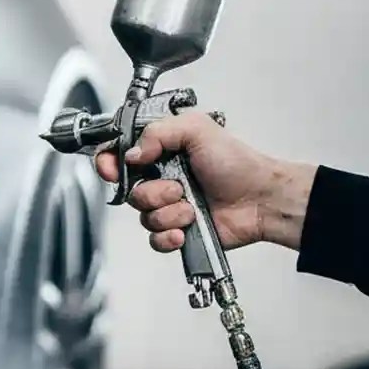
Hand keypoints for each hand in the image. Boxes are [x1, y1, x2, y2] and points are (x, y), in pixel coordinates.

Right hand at [94, 112, 316, 251]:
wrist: (260, 199)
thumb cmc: (236, 163)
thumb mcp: (197, 129)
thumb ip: (157, 132)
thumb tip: (131, 155)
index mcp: (160, 151)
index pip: (118, 156)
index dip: (108, 163)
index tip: (113, 169)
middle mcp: (160, 179)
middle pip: (127, 190)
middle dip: (151, 191)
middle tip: (176, 187)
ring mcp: (168, 206)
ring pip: (142, 216)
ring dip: (168, 213)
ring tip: (192, 207)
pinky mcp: (176, 231)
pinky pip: (154, 239)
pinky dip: (169, 236)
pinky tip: (186, 229)